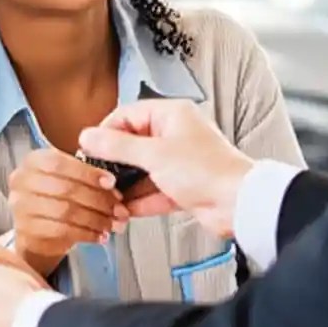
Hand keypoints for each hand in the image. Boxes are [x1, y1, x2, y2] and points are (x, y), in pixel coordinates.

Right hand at [8, 149, 126, 275]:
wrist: (39, 230)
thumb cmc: (59, 199)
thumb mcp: (72, 179)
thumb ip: (88, 177)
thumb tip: (111, 185)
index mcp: (34, 161)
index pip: (59, 163)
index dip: (87, 173)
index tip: (111, 183)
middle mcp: (21, 180)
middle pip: (65, 188)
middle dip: (98, 199)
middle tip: (119, 209)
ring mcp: (20, 206)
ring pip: (65, 211)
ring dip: (96, 219)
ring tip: (113, 224)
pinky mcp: (26, 230)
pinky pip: (62, 231)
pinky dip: (86, 234)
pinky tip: (100, 236)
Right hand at [78, 99, 253, 237]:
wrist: (239, 203)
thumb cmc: (206, 170)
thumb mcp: (154, 155)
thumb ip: (117, 146)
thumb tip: (88, 137)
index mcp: (171, 115)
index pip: (127, 115)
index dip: (106, 132)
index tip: (89, 150)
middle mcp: (175, 135)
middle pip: (133, 145)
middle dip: (114, 163)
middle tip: (97, 177)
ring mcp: (179, 162)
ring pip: (142, 171)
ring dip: (126, 186)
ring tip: (108, 198)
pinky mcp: (183, 186)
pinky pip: (154, 191)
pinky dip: (140, 201)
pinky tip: (125, 211)